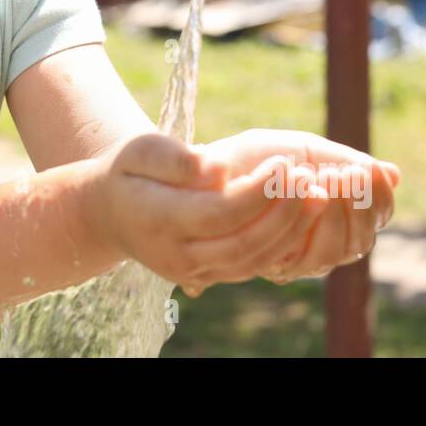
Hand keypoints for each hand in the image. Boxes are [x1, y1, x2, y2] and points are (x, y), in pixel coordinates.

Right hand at [84, 133, 333, 292]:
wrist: (108, 212)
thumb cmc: (129, 171)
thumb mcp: (140, 150)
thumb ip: (176, 158)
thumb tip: (219, 168)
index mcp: (158, 219)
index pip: (219, 212)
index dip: (257, 191)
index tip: (284, 163)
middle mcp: (176, 255)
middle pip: (242, 243)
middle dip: (283, 213)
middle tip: (310, 180)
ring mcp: (192, 271)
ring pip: (252, 261)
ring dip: (291, 231)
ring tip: (318, 196)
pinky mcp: (208, 276)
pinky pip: (251, 267)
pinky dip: (282, 244)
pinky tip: (302, 216)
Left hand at [196, 129, 400, 284]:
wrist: (201, 167)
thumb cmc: (253, 158)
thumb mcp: (302, 151)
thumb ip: (345, 162)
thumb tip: (395, 174)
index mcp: (333, 218)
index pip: (371, 221)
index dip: (377, 201)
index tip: (372, 171)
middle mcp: (315, 245)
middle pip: (356, 243)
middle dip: (357, 207)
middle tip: (349, 175)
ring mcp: (291, 257)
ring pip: (330, 254)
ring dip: (333, 215)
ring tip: (327, 178)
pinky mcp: (264, 261)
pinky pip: (295, 255)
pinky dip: (303, 222)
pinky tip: (302, 189)